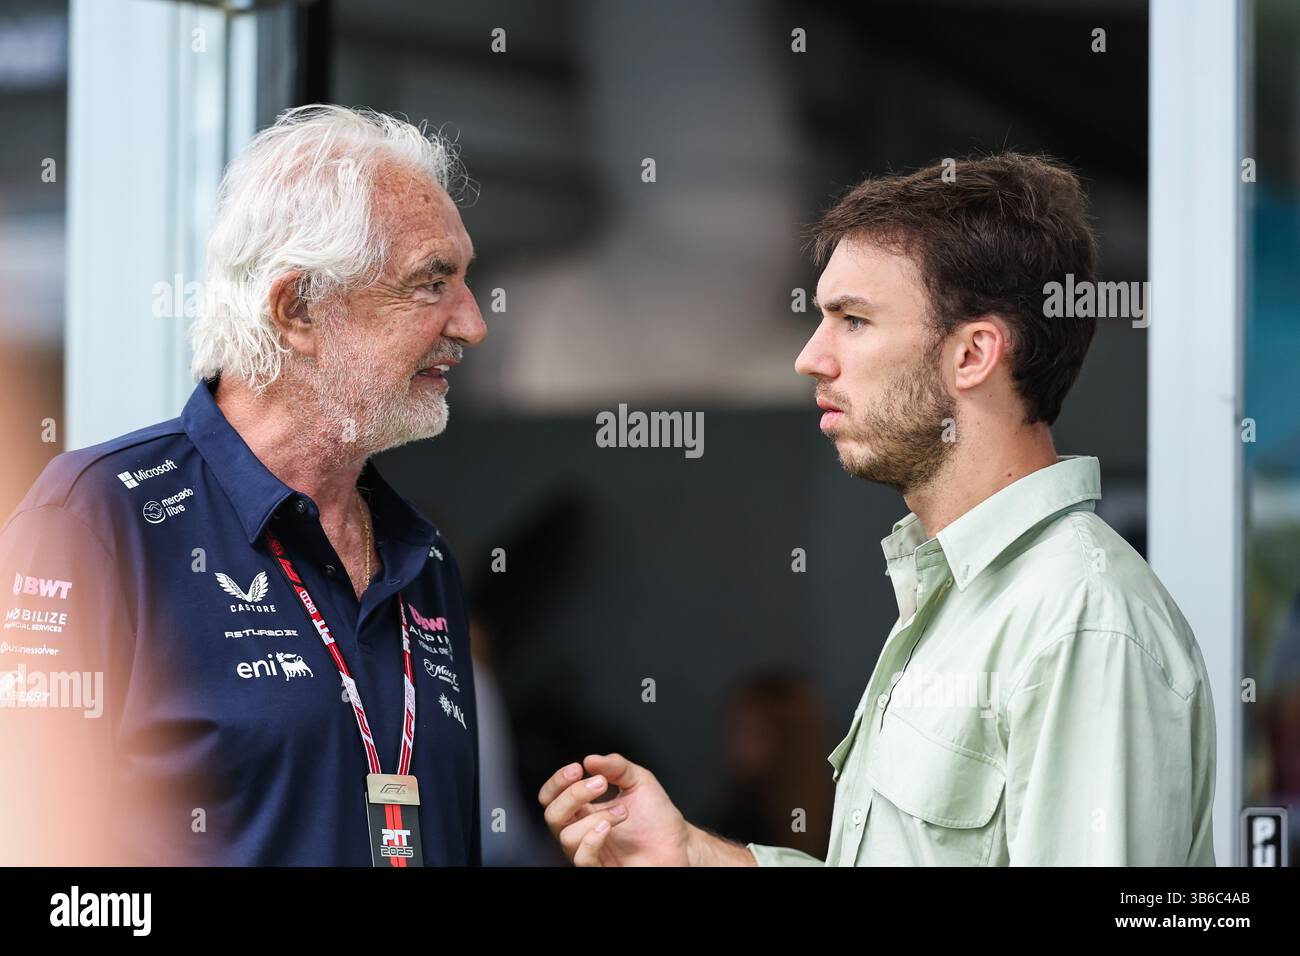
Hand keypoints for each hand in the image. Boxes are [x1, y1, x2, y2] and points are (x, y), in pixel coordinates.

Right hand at [538, 752, 691, 865]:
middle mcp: (582, 831)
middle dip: (574, 795)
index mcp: (584, 809)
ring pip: (567, 836)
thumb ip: (616, 766)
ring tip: (622, 812)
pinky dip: (592, 839)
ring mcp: (590, 851)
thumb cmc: (658, 817)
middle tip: (601, 784)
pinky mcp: (601, 869)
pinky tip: (608, 827)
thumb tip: (591, 759)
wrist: (680, 845)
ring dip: (595, 817)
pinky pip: (581, 858)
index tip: (577, 768)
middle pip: (552, 815)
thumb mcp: (639, 781)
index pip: (552, 797)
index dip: (557, 782)